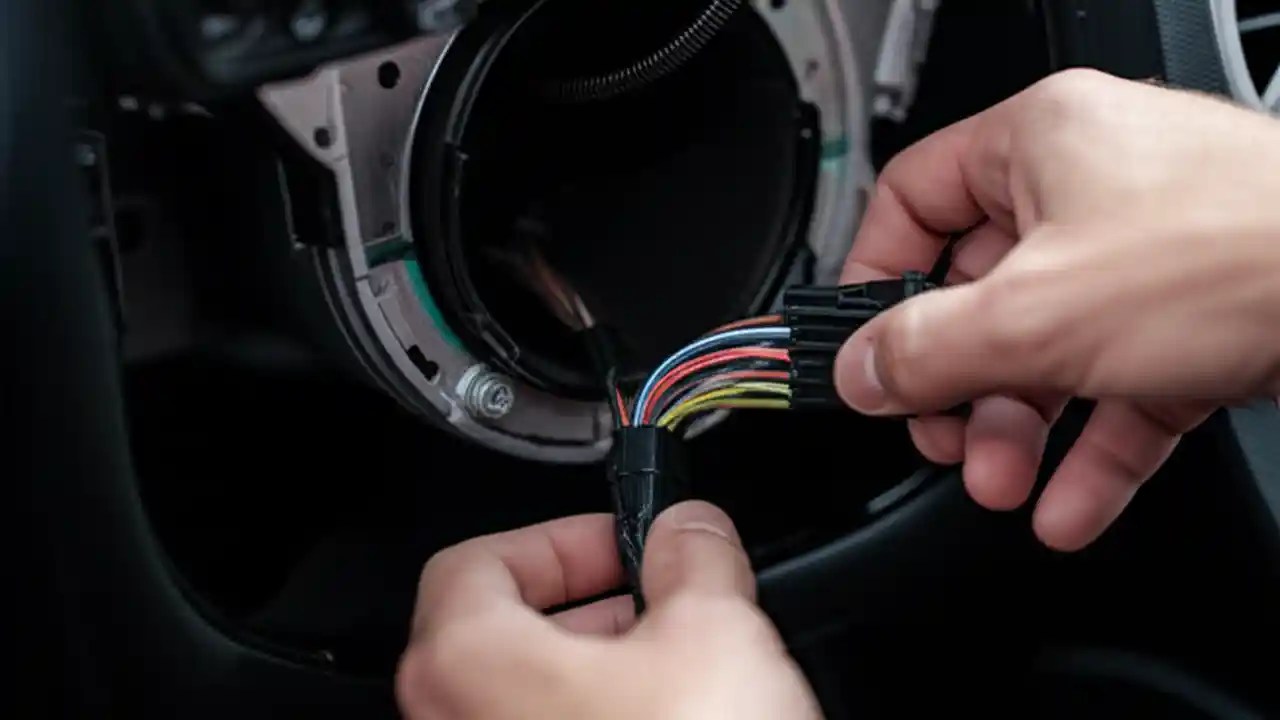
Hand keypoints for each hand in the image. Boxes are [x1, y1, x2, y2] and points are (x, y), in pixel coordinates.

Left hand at [396, 501, 820, 719]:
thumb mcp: (716, 633)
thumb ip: (694, 556)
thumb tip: (690, 531)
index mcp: (469, 664)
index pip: (479, 563)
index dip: (563, 539)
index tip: (628, 546)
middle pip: (505, 636)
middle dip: (598, 609)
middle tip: (666, 606)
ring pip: (531, 706)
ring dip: (606, 675)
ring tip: (687, 674)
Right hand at [836, 69, 1279, 550]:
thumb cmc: (1242, 250)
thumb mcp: (1034, 313)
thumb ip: (926, 348)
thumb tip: (858, 370)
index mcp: (1038, 144)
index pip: (914, 199)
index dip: (877, 277)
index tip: (864, 347)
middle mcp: (1091, 188)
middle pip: (981, 291)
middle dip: (958, 385)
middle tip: (941, 435)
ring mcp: (1150, 253)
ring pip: (1051, 348)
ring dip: (1019, 429)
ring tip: (1004, 483)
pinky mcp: (1202, 314)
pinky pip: (1122, 383)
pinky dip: (1094, 447)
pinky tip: (1072, 504)